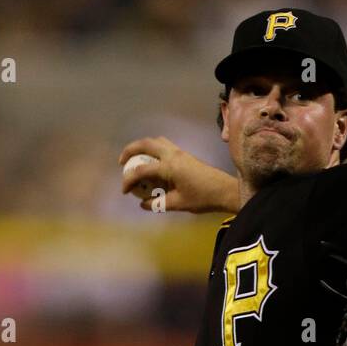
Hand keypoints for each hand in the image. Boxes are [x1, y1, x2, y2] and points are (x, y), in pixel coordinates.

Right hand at [118, 137, 239, 214]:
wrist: (224, 190)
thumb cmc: (202, 198)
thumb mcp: (178, 204)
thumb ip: (158, 203)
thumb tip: (143, 204)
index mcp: (169, 167)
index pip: (142, 170)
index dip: (129, 180)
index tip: (124, 192)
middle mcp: (173, 154)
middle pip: (146, 143)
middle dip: (130, 150)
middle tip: (122, 162)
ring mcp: (179, 152)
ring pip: (156, 141)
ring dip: (143, 147)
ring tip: (136, 159)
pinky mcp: (184, 154)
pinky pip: (164, 145)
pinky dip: (153, 149)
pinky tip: (153, 162)